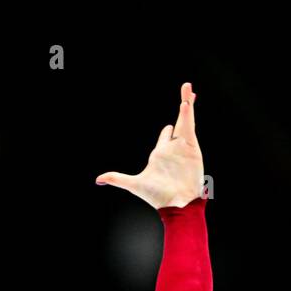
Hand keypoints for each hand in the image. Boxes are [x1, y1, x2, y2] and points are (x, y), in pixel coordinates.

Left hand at [96, 82, 204, 209]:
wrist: (176, 203)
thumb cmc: (157, 196)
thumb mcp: (134, 184)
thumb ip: (117, 178)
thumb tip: (98, 179)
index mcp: (161, 154)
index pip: (165, 136)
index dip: (166, 130)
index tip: (168, 127)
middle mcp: (173, 148)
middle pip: (178, 122)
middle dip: (182, 107)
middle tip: (186, 93)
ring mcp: (183, 146)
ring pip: (185, 120)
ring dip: (186, 102)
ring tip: (187, 87)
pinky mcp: (192, 147)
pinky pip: (189, 126)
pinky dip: (188, 114)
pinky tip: (186, 102)